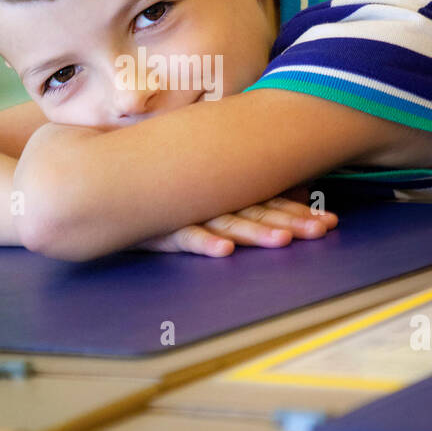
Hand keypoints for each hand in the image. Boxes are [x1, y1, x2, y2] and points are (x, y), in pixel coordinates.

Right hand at [136, 196, 337, 257]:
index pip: (267, 200)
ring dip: (256, 231)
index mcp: (222, 188)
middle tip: (324, 229)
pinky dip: (204, 242)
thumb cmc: (157, 183)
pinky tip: (224, 251)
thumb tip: (290, 190)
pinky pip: (184, 235)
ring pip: (228, 221)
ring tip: (283, 241)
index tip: (330, 221)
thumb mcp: (200, 186)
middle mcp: (209, 197)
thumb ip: (240, 190)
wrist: (101, 180)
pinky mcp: (159, 227)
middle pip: (257, 210)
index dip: (299, 211)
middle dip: (292, 221)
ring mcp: (185, 211)